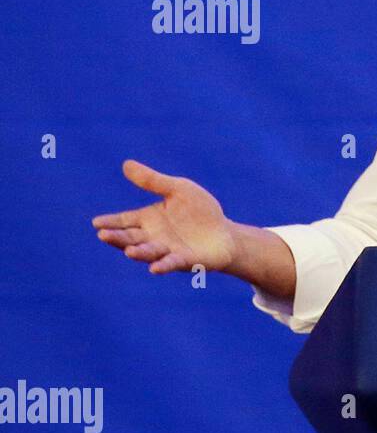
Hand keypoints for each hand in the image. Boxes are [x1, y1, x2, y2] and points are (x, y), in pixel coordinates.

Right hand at [92, 159, 237, 274]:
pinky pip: (172, 263)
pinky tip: (154, 268)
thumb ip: (153, 181)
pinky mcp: (185, 260)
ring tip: (129, 251)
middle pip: (130, 238)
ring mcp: (167, 250)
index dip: (110, 222)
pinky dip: (163, 265)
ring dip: (139, 252)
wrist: (225, 233)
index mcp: (148, 219)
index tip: (96, 223)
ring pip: (148, 252)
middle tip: (103, 235)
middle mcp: (153, 237)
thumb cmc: (199, 211)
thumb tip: (126, 164)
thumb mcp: (178, 189)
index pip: (123, 220)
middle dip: (117, 237)